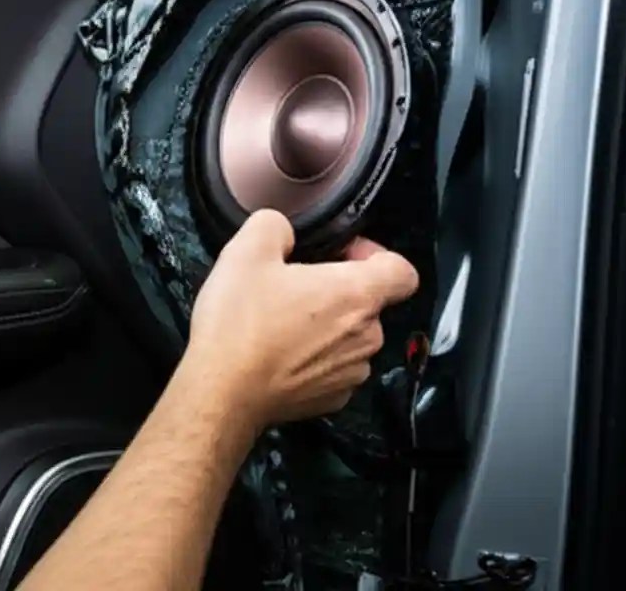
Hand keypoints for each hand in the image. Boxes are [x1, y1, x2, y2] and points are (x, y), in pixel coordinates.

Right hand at [185, 210, 419, 431]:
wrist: (222, 392)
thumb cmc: (240, 323)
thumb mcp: (245, 252)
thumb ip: (275, 226)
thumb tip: (284, 233)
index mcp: (356, 294)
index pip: (402, 271)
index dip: (375, 255)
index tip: (340, 256)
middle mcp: (366, 336)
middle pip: (370, 304)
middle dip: (338, 293)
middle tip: (293, 290)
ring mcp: (352, 372)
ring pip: (352, 339)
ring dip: (327, 329)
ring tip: (280, 327)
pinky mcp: (333, 400)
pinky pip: (334, 370)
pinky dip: (314, 361)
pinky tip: (279, 357)